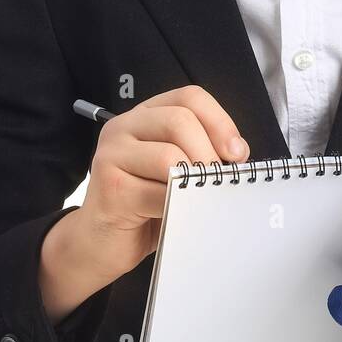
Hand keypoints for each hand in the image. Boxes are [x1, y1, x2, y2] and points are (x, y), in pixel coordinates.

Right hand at [63, 84, 248, 281]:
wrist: (102, 243)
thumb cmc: (145, 205)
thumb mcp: (176, 170)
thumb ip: (199, 152)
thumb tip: (237, 155)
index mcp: (144, 115)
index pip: (189, 97)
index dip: (220, 121)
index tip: (238, 153)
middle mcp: (124, 127)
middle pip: (180, 121)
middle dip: (209, 154)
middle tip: (218, 182)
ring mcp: (111, 155)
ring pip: (169, 156)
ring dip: (194, 182)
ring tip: (198, 199)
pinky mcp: (110, 187)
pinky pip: (158, 192)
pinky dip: (178, 206)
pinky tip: (177, 215)